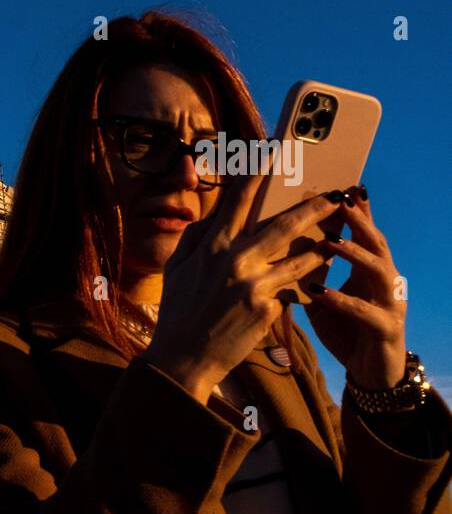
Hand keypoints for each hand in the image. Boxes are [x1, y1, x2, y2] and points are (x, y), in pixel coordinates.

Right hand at [143, 168, 339, 402]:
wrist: (185, 358)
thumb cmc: (178, 312)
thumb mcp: (176, 270)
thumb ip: (194, 240)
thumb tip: (211, 218)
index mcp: (212, 247)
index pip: (238, 202)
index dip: (257, 175)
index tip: (272, 155)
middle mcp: (236, 261)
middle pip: (285, 225)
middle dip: (315, 207)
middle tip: (337, 195)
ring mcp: (255, 285)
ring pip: (301, 259)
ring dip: (321, 246)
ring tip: (337, 237)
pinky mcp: (268, 307)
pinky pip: (291, 290)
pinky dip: (301, 285)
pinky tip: (313, 280)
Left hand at [303, 185, 407, 389]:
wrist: (370, 372)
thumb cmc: (346, 328)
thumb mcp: (325, 295)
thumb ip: (310, 271)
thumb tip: (278, 244)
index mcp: (369, 269)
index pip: (362, 233)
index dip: (354, 210)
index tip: (337, 185)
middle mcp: (385, 280)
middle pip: (375, 243)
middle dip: (359, 221)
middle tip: (338, 200)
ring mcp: (389, 304)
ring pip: (379, 272)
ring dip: (355, 255)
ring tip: (332, 242)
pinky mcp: (386, 330)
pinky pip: (366, 312)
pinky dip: (344, 300)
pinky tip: (322, 292)